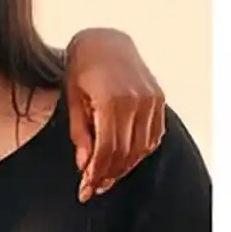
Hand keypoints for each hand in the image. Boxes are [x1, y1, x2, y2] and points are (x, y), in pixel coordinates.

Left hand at [65, 29, 165, 201]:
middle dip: (107, 175)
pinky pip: (153, 135)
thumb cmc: (81, 69)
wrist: (105, 41)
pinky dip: (139, 152)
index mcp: (111, 100)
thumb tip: (83, 165)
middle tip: (92, 189)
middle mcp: (136, 101)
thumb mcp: (72, 100)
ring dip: (124, 167)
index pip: (106, 150)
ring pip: (141, 148)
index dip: (95, 174)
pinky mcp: (158, 99)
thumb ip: (80, 133)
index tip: (84, 190)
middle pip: (125, 152)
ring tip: (105, 179)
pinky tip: (124, 161)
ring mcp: (151, 100)